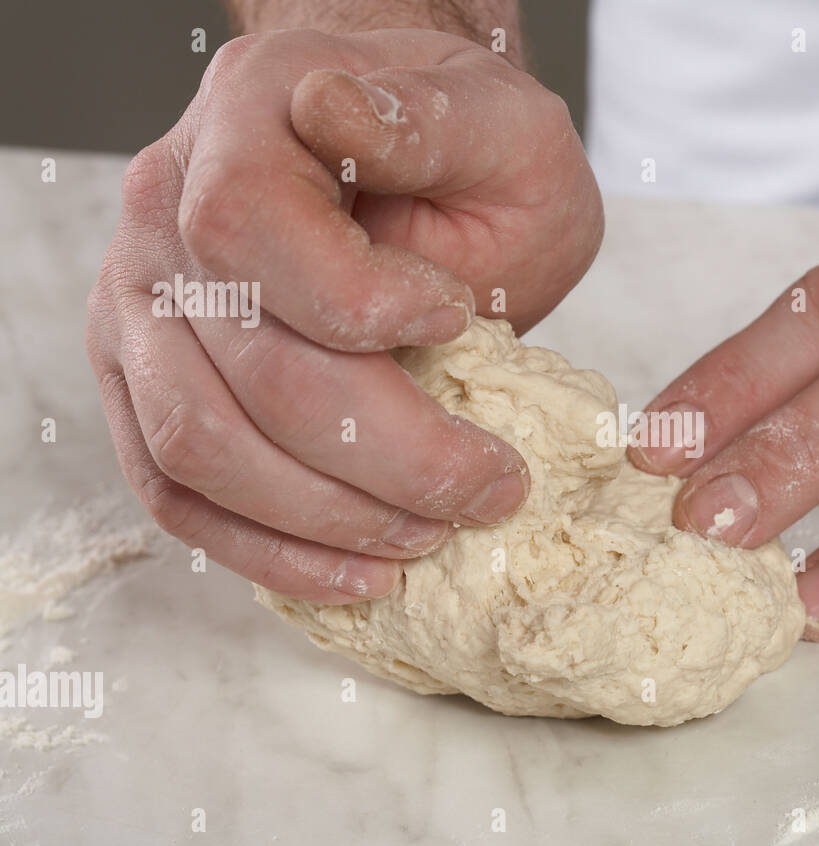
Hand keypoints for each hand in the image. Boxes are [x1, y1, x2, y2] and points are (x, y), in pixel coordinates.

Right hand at [86, 28, 602, 602]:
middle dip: (388, 458)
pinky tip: (358, 574)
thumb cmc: (460, 148)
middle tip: (491, 489)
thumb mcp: (491, 118)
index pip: (252, 234)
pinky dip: (268, 550)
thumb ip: (428, 121)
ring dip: (329, 520)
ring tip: (433, 537)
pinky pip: (180, 493)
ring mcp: (141, 307)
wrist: (405, 162)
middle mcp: (162, 214)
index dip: (361, 306)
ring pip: (203, 451)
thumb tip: (336, 114)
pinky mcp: (148, 383)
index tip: (463, 324)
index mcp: (241, 125)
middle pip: (247, 372)